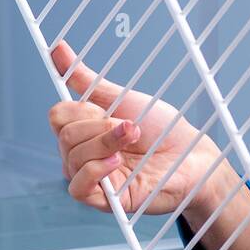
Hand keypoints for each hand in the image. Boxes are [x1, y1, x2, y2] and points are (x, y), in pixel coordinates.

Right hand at [47, 40, 231, 216]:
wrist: (193, 154)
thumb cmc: (162, 128)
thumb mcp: (121, 98)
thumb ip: (86, 79)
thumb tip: (56, 48)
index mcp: (84, 130)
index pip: (57, 116)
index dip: (84, 109)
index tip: (114, 110)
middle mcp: (83, 154)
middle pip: (64, 136)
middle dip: (100, 126)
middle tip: (132, 127)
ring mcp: (93, 178)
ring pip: (71, 158)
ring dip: (106, 143)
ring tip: (133, 141)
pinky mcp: (105, 200)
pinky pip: (77, 188)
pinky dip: (94, 171)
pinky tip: (117, 162)